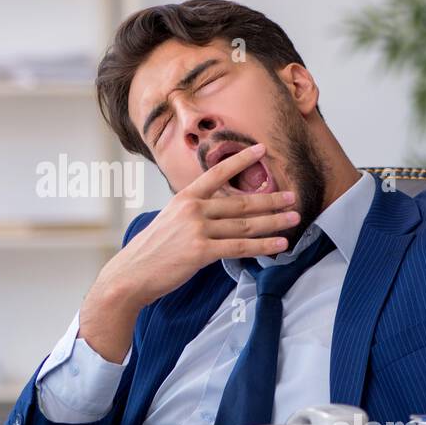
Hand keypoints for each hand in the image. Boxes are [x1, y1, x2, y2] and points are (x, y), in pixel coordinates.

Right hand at [77, 143, 298, 362]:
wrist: (131, 274)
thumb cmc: (150, 251)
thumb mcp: (169, 221)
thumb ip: (192, 214)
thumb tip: (217, 213)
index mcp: (184, 198)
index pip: (217, 173)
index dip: (241, 160)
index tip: (262, 150)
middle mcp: (192, 209)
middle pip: (240, 202)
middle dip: (270, 199)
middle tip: (292, 196)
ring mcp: (197, 230)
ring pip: (244, 224)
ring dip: (273, 222)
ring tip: (294, 218)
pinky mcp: (201, 251)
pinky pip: (240, 247)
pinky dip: (263, 246)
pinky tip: (280, 244)